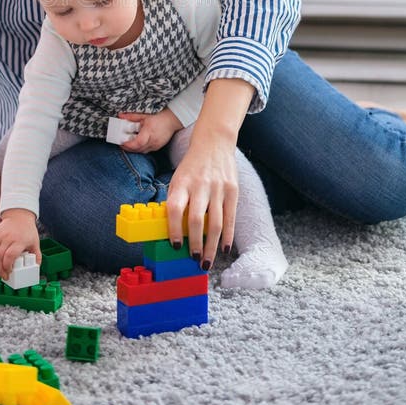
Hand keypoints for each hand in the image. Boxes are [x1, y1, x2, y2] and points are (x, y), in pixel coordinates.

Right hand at [0, 209, 40, 280]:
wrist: (19, 215)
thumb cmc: (27, 229)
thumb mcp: (35, 242)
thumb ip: (37, 255)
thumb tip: (36, 267)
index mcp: (19, 240)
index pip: (10, 256)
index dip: (7, 266)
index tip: (9, 273)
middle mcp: (8, 238)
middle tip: (3, 276)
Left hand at [118, 108, 181, 152]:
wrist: (172, 120)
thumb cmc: (159, 117)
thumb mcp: (144, 115)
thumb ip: (132, 117)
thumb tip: (121, 116)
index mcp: (149, 131)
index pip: (138, 142)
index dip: (129, 145)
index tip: (122, 143)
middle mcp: (153, 140)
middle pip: (138, 149)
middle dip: (128, 148)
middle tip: (122, 144)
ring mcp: (156, 145)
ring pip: (142, 151)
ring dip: (134, 149)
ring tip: (128, 144)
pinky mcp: (158, 147)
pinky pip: (147, 151)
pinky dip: (141, 149)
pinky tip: (138, 144)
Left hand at [167, 121, 238, 270]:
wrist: (214, 143)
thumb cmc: (192, 167)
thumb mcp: (178, 179)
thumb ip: (176, 201)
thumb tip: (172, 231)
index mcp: (182, 182)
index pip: (175, 208)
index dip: (174, 229)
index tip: (175, 246)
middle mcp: (200, 185)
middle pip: (196, 220)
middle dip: (195, 244)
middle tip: (194, 260)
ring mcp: (218, 188)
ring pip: (215, 223)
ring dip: (211, 246)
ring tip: (206, 261)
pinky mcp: (233, 190)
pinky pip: (230, 217)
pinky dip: (228, 236)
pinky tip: (225, 249)